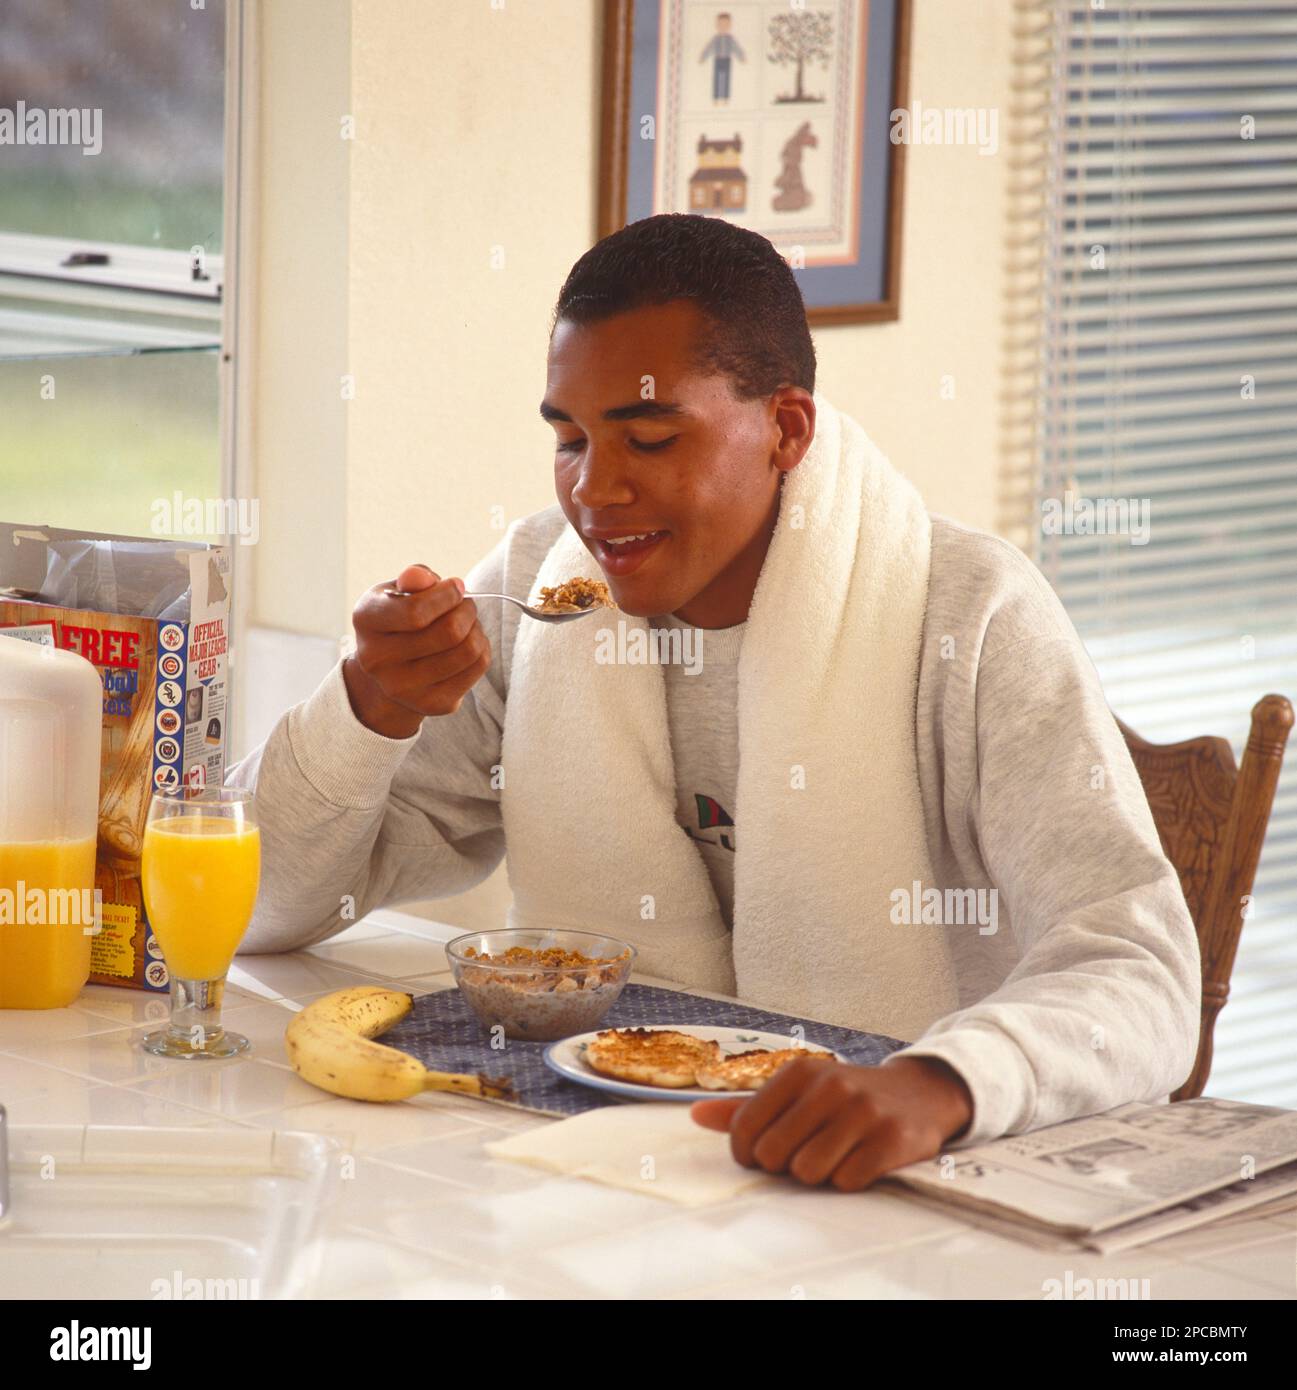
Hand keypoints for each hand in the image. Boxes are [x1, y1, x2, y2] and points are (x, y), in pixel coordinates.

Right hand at [342, 563, 490, 737]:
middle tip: (466, 606)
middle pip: (449, 632)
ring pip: (467, 651)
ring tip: (468, 624)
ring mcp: (402, 688)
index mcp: (366, 620)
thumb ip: (414, 579)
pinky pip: (476, 668)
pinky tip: (468, 644)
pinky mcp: (431, 704)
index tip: (457, 586)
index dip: (447, 595)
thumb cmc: (400, 619)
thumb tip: (423, 578)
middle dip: (468, 610)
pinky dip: (482, 650)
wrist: (389, 670)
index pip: (415, 612)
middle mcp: (376, 660)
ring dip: (477, 630)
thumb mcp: (399, 591)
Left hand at [690, 1054, 973, 1191]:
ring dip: (817, 1175)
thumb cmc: (844, 1098)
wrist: (918, 1092)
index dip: (747, 1153)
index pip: (745, 1128)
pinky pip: (847, 1181)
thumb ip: (746, 1106)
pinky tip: (860, 1159)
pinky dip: (849, 1180)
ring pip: (809, 1172)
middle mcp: (831, 1086)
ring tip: (833, 1155)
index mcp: (799, 1072)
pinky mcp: (892, 1138)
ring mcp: (864, 1111)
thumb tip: (694, 1115)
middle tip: (804, 1153)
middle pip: (774, 1155)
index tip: (762, 1155)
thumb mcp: (797, 1091)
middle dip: (785, 1165)